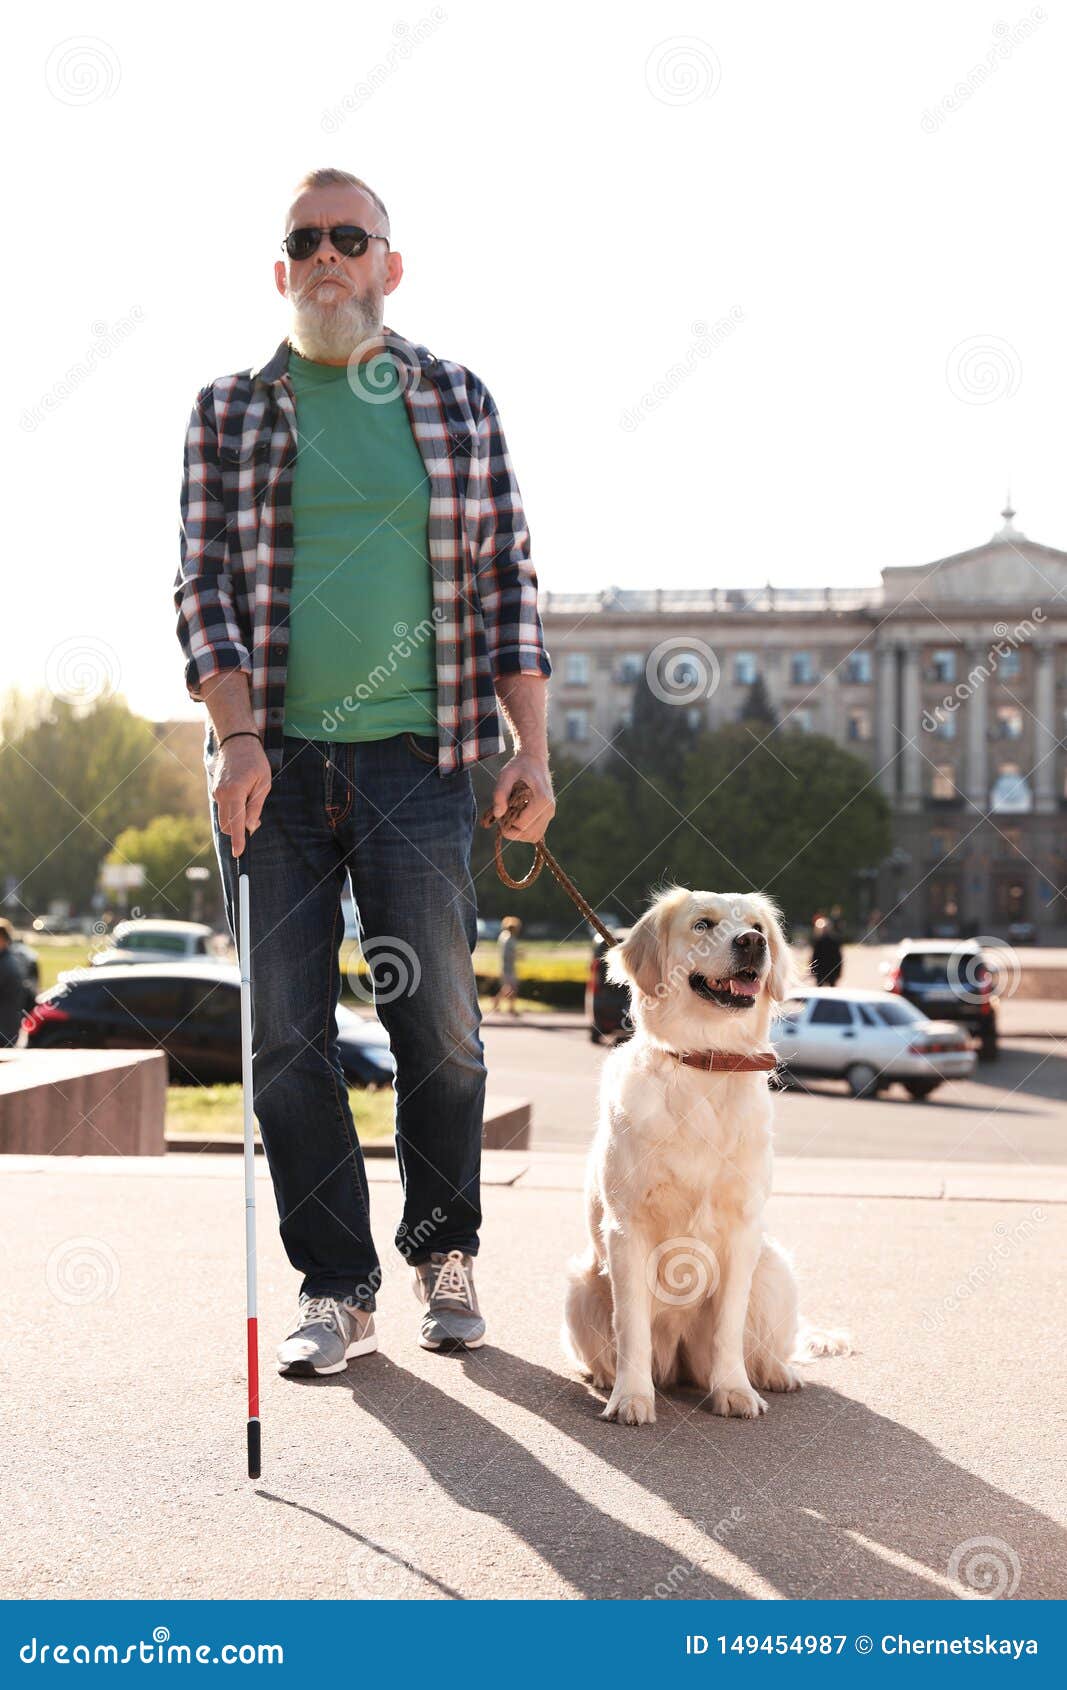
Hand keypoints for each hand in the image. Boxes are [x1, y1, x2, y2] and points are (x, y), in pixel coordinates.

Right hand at [210, 737, 272, 857]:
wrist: (236, 741)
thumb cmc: (254, 761)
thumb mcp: (263, 784)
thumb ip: (255, 807)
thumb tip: (250, 827)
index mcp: (235, 793)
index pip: (235, 823)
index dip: (237, 840)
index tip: (238, 853)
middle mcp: (221, 795)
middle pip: (227, 825)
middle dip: (238, 831)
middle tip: (255, 822)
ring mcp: (216, 793)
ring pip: (224, 818)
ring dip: (236, 821)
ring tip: (251, 804)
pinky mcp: (215, 791)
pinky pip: (224, 808)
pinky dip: (233, 811)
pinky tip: (244, 797)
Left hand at [491, 753, 554, 842]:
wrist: (534, 760)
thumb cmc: (519, 766)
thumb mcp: (505, 775)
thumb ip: (500, 794)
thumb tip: (498, 814)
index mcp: (541, 800)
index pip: (522, 825)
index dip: (507, 822)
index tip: (501, 809)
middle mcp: (549, 809)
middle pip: (527, 834)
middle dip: (511, 829)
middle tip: (503, 813)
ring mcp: (550, 814)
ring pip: (533, 837)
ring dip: (518, 832)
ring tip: (510, 815)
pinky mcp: (548, 816)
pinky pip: (537, 833)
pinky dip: (525, 831)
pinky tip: (517, 817)